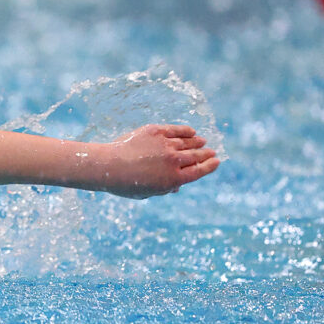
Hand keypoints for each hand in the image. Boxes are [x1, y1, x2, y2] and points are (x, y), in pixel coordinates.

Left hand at [100, 124, 219, 198]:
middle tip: (211, 151)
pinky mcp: (156, 132)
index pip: (200, 171)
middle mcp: (174, 161)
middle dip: (206, 154)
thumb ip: (165, 189)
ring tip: (201, 142)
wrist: (107, 167)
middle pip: (196, 156)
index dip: (210, 166)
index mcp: (175, 179)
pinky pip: (176, 130)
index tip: (216, 161)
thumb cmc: (125, 184)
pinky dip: (186, 131)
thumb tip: (177, 187)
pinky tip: (191, 132)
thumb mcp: (147, 193)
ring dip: (197, 142)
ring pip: (188, 142)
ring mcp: (166, 145)